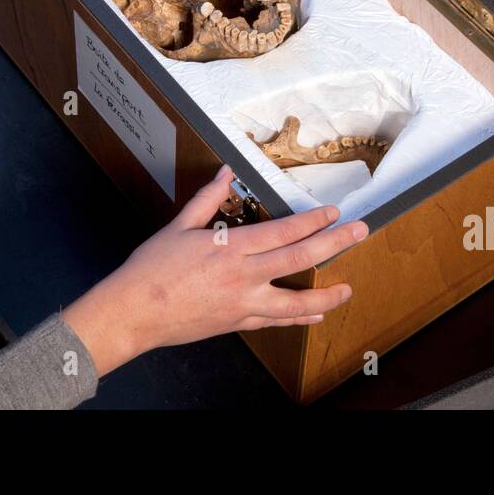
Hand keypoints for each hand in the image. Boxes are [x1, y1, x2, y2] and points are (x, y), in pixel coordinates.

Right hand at [62, 165, 367, 374]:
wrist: (133, 313)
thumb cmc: (151, 269)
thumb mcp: (179, 226)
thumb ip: (208, 199)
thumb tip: (226, 172)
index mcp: (230, 247)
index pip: (283, 231)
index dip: (313, 221)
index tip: (333, 212)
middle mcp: (243, 276)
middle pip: (300, 259)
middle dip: (335, 243)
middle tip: (360, 231)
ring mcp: (243, 303)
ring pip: (295, 300)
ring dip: (326, 294)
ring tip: (347, 289)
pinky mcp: (237, 322)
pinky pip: (276, 321)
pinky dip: (299, 317)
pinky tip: (315, 313)